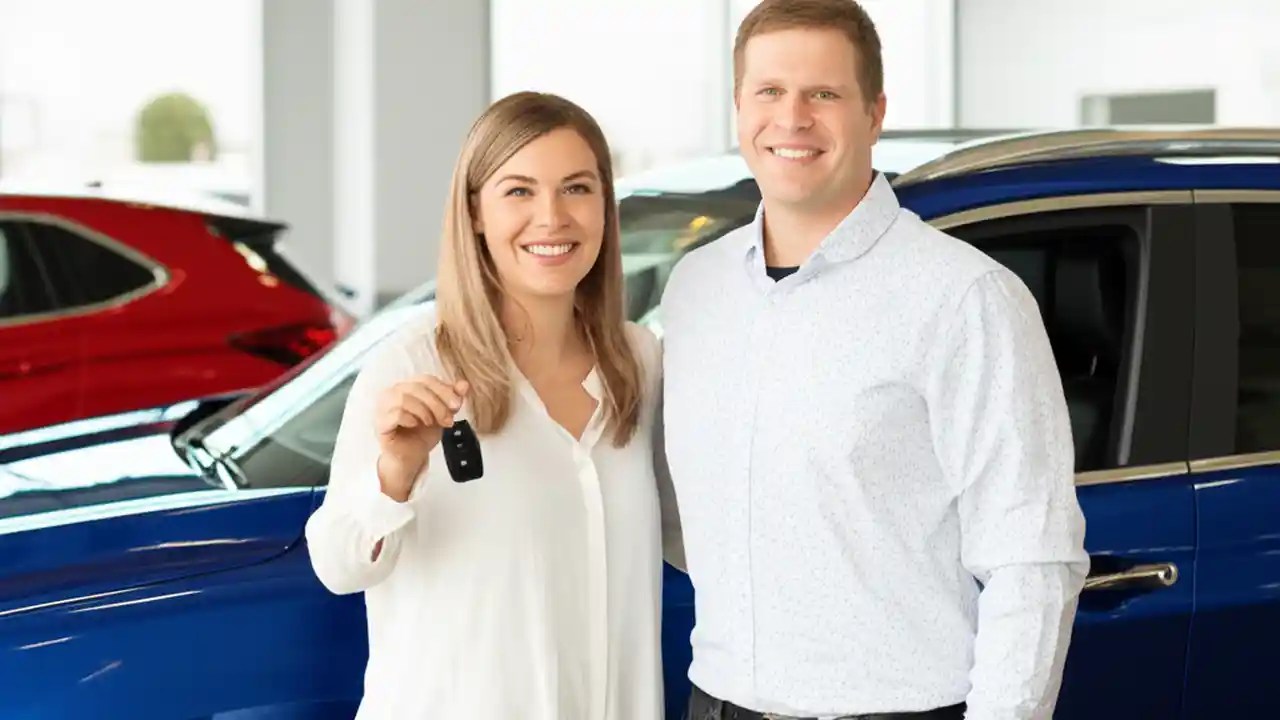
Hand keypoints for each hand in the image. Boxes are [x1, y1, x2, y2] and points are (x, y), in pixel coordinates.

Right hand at [373, 374, 468, 501]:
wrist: (411, 457)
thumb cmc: (423, 433)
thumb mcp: (443, 414)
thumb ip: (452, 398)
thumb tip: (464, 385)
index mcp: (408, 386)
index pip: (426, 379)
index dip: (444, 390)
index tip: (457, 404)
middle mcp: (393, 393)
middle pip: (416, 388)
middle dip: (437, 404)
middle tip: (447, 420)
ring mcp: (384, 407)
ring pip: (404, 398)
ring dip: (424, 411)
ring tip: (430, 423)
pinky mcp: (380, 423)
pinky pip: (395, 414)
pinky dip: (409, 418)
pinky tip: (415, 425)